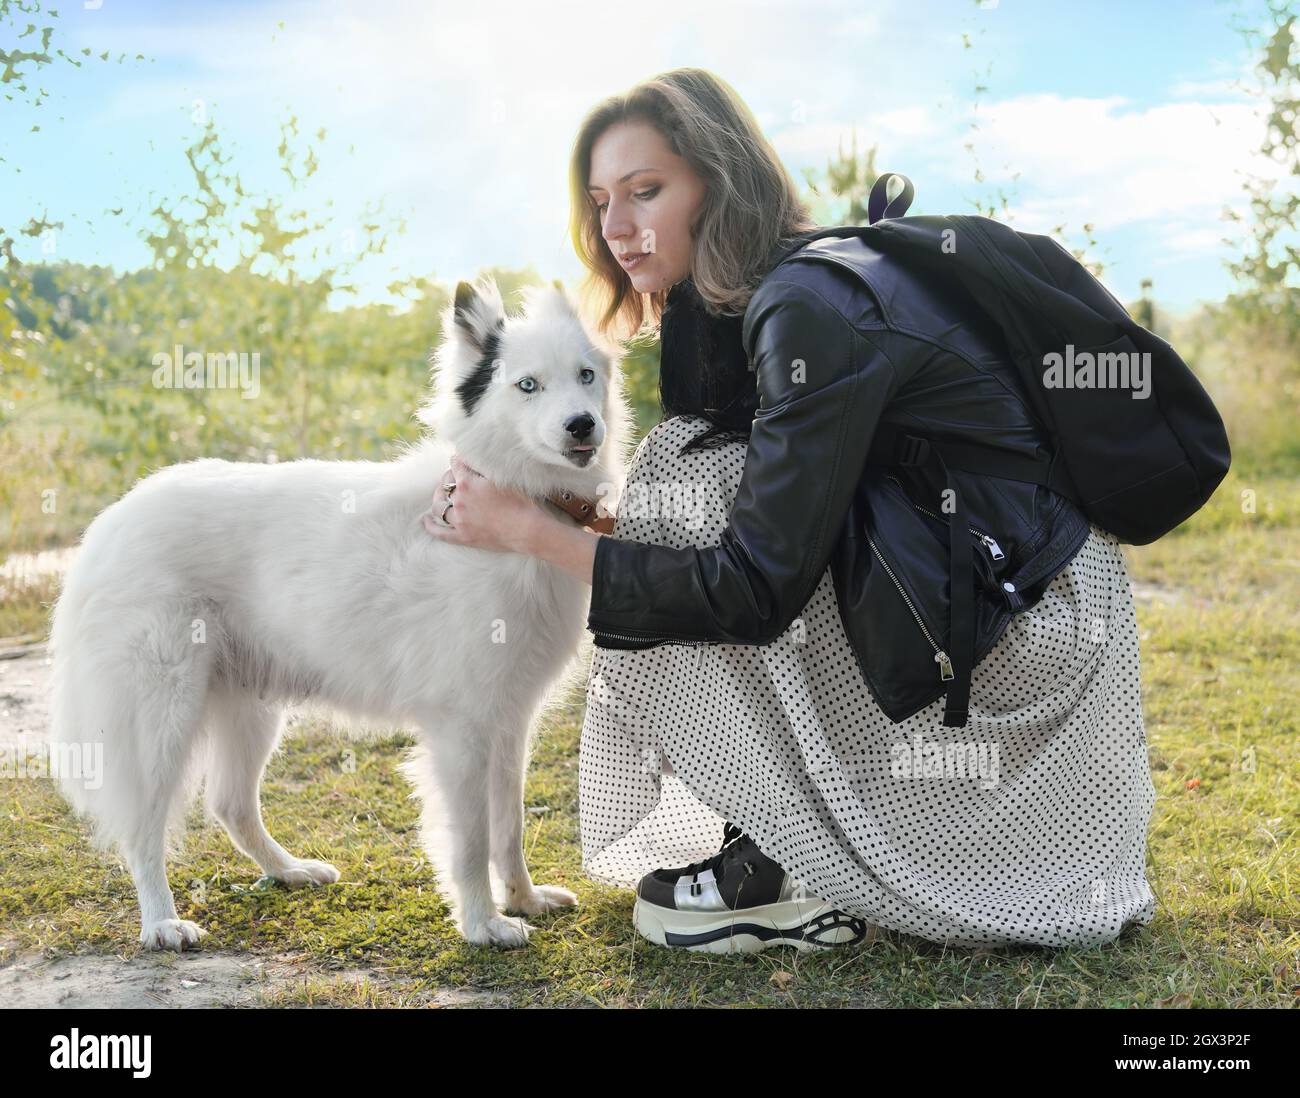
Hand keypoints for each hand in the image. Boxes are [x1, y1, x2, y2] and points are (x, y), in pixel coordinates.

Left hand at [422, 454, 544, 554]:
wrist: (529, 530)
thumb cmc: (521, 501)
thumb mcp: (503, 476)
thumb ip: (485, 465)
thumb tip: (471, 457)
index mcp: (467, 483)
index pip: (455, 464)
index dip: (460, 460)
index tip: (463, 461)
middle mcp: (459, 501)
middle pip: (444, 484)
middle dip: (449, 477)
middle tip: (457, 476)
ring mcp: (459, 520)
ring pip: (439, 506)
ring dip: (439, 498)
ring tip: (442, 495)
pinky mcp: (463, 537)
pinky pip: (440, 532)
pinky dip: (431, 526)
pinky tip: (426, 520)